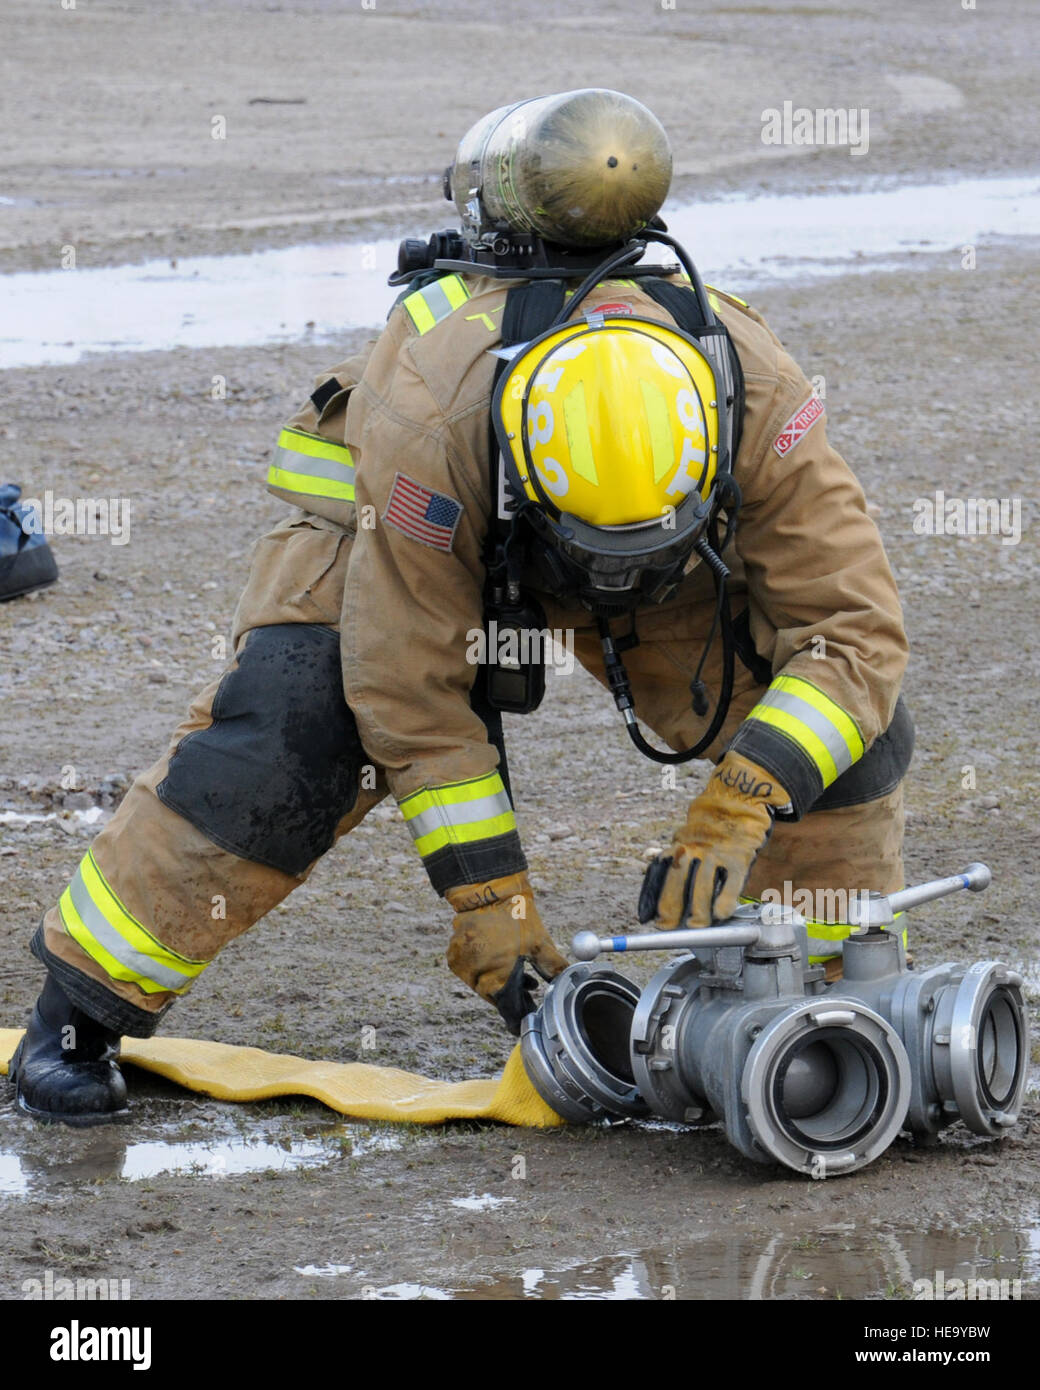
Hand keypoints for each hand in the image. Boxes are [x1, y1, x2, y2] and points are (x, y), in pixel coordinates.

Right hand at [445, 872, 567, 1034]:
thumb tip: (566, 983)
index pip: (510, 1010)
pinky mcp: (454, 957)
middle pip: (497, 998)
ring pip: (483, 985)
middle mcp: (477, 977)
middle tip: (530, 994)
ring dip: (500, 984)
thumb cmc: (516, 916)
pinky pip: (472, 972)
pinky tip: (501, 962)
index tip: (527, 1021)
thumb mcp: (541, 942)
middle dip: (514, 997)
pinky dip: (485, 971)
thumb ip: (553, 968)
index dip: (520, 1016)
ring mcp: (463, 968)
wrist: (487, 890)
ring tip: (521, 976)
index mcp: (498, 978)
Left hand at [639, 753, 790, 927]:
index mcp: (679, 848)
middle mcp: (694, 851)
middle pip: (678, 882)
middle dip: (672, 908)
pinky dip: (725, 901)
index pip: (661, 877)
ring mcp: (717, 855)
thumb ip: (673, 865)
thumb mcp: (685, 842)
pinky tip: (721, 915)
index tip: (654, 921)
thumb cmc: (709, 832)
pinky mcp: (739, 859)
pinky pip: (731, 884)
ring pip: (703, 886)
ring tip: (696, 926)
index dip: (655, 901)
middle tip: (670, 928)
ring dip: (698, 910)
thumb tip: (654, 900)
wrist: (737, 802)